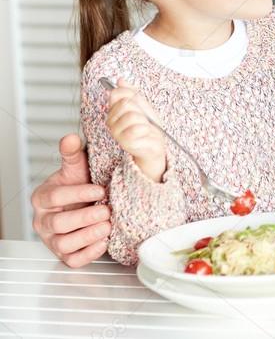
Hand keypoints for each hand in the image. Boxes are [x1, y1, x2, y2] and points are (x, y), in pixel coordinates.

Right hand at [31, 134, 110, 266]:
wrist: (86, 203)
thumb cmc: (80, 185)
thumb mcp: (77, 168)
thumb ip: (73, 154)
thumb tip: (70, 138)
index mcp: (43, 198)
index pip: (54, 197)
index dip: (78, 193)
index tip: (100, 189)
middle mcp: (44, 221)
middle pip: (59, 223)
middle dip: (85, 216)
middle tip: (107, 210)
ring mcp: (53, 240)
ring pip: (64, 244)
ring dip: (89, 235)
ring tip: (108, 225)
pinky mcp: (65, 254)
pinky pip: (73, 260)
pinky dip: (89, 253)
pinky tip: (104, 242)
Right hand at [105, 78, 165, 181]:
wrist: (155, 145)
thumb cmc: (148, 126)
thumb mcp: (142, 105)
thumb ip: (132, 92)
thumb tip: (120, 80)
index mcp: (114, 111)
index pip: (117, 93)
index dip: (132, 95)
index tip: (139, 104)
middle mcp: (111, 121)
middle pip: (126, 102)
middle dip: (141, 109)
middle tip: (144, 119)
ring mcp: (117, 133)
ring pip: (132, 115)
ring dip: (145, 121)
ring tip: (145, 127)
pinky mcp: (125, 142)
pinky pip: (136, 129)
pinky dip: (146, 130)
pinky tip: (145, 134)